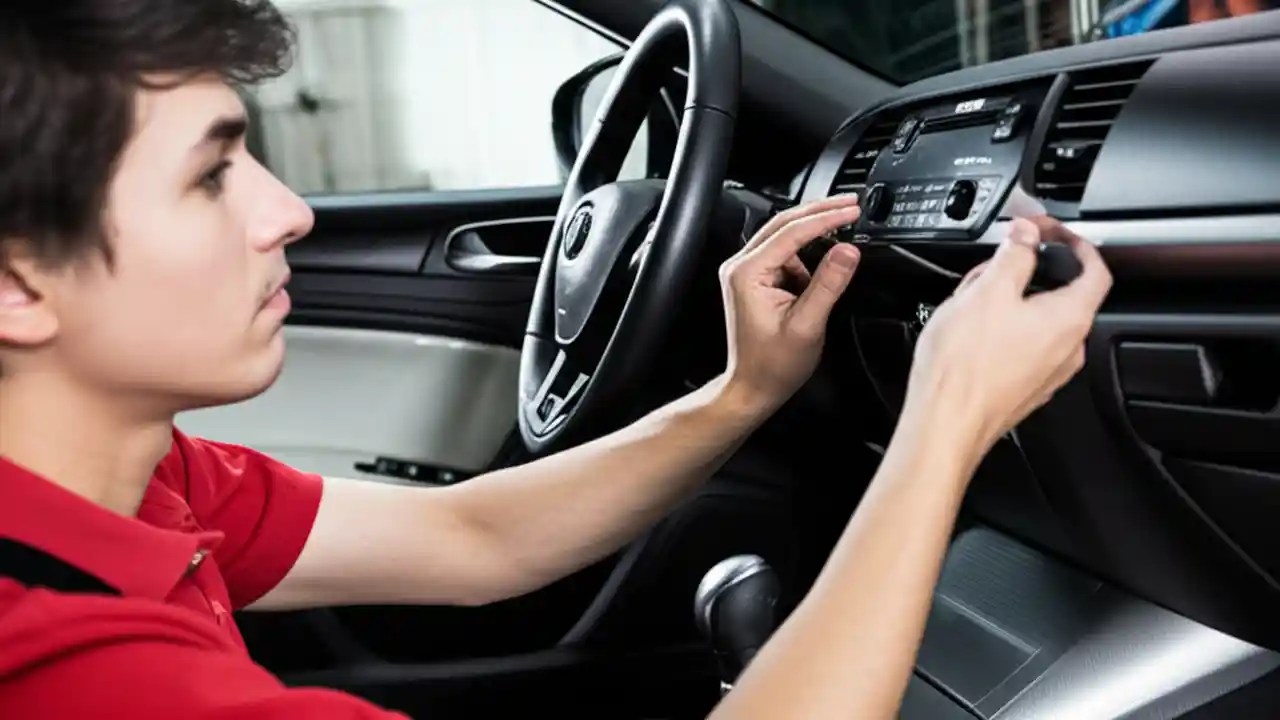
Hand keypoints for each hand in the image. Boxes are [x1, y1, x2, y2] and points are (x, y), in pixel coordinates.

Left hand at [716, 194, 862, 413]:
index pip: (791, 231)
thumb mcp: (807, 325)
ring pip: (784, 236)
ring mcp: (746, 272)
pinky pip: (784, 254)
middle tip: (851, 205)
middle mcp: (741, 267)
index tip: (852, 210)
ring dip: (814, 232)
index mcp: (748, 274)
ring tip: (843, 234)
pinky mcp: (755, 280)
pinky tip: (825, 264)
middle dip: (820, 212)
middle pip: (784, 223)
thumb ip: (828, 284)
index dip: (826, 217)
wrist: (753, 387)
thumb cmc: (772, 365)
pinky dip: (807, 253)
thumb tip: (848, 251)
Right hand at [901, 217, 1112, 460]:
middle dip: (1028, 273)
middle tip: (995, 265)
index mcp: (1068, 319)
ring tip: (971, 303)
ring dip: (1010, 303)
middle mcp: (1067, 349)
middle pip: (1061, 295)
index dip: (1076, 244)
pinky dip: (1002, 331)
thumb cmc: (965, 367)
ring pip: (1037, 322)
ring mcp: (1048, 372)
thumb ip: (1014, 255)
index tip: (1052, 233)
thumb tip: (1026, 234)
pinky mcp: (1025, 388)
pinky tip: (969, 334)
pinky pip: (1023, 347)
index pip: (1096, 269)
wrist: (945, 423)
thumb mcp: (987, 292)